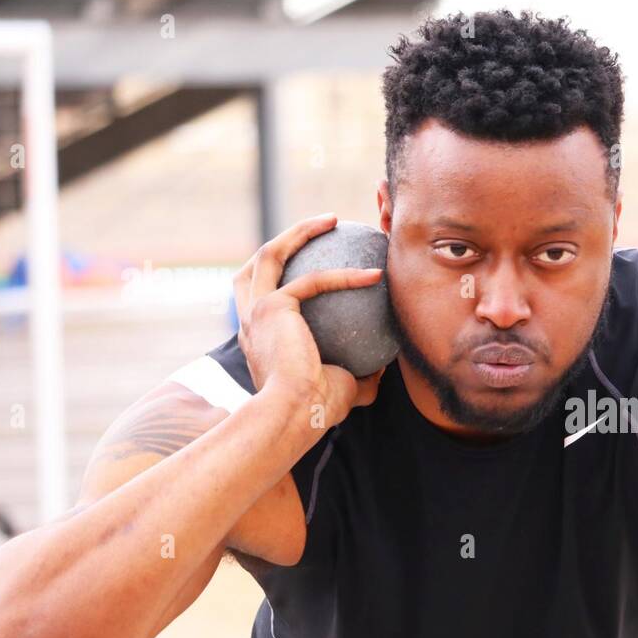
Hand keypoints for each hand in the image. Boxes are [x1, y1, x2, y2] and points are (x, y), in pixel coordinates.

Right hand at [232, 213, 386, 428]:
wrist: (294, 416)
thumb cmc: (317, 410)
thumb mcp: (344, 388)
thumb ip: (362, 375)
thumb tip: (386, 367)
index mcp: (260, 337)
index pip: (263, 296)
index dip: (283, 274)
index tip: (315, 262)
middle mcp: (250, 320)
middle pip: (255, 264)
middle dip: (284, 239)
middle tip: (321, 228)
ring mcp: (256, 310)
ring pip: (271, 253)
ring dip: (299, 232)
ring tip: (332, 220)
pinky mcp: (273, 307)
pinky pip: (312, 281)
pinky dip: (344, 276)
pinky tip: (375, 274)